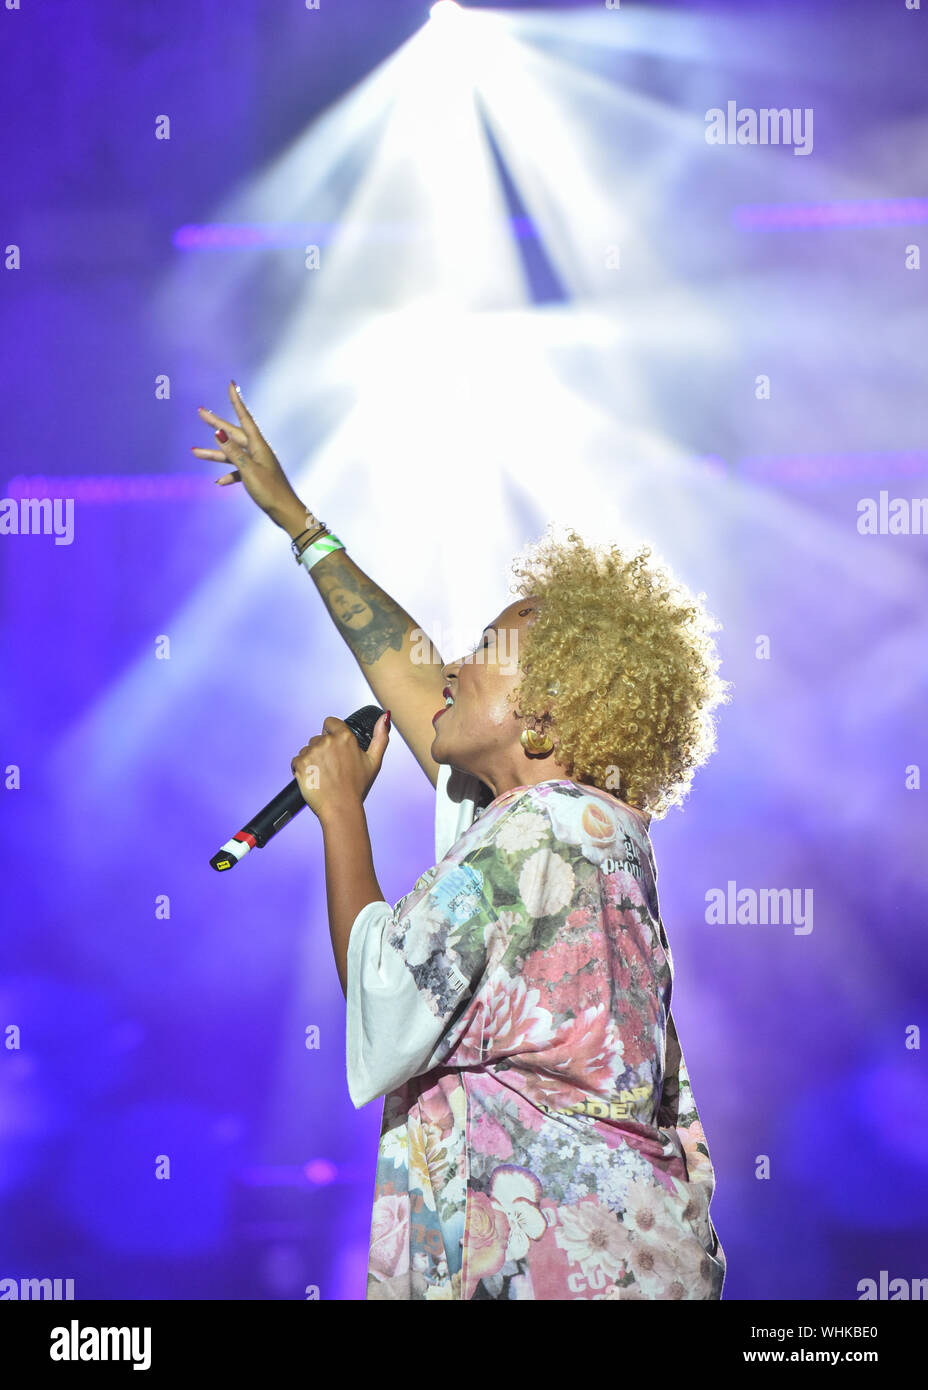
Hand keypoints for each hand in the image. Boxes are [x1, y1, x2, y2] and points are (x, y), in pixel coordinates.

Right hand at [192, 380, 307, 531]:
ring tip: (194, 452)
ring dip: (214, 454)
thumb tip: (218, 432)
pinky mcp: (255, 476)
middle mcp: (257, 451)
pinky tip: (219, 482)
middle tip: (200, 412)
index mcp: (259, 445)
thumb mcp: (248, 470)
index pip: (245, 417)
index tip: (231, 384)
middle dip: (216, 424)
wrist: (285, 512)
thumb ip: (233, 452)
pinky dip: (228, 475)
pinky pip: (238, 471)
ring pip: (231, 454)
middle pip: (233, 434)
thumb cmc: (270, 491)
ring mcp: (256, 463)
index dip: (236, 401)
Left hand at [291, 711, 390, 821]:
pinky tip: (313, 779)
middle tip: (332, 768)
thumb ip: (380, 736)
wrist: (341, 808)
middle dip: (322, 750)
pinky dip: (302, 769)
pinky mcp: (301, 763)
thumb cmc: (357, 787)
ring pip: (307, 750)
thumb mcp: (374, 761)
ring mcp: (313, 751)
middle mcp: (327, 741)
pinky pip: (296, 761)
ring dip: (312, 760)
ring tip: (323, 775)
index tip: (335, 749)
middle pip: (318, 738)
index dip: (332, 734)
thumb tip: (385, 716)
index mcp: (345, 737)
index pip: (330, 722)